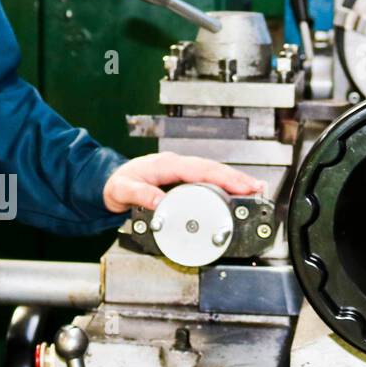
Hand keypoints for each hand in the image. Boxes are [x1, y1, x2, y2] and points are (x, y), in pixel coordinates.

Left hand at [103, 153, 264, 213]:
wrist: (108, 183)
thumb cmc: (116, 184)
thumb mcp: (123, 190)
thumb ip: (140, 195)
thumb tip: (161, 203)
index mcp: (165, 164)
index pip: (199, 169)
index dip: (222, 177)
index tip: (240, 185)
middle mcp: (175, 164)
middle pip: (212, 168)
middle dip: (236, 178)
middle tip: (257, 189)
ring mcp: (180, 170)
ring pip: (212, 172)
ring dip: (233, 180)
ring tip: (254, 190)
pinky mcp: (182, 178)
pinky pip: (206, 178)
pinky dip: (223, 184)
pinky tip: (235, 191)